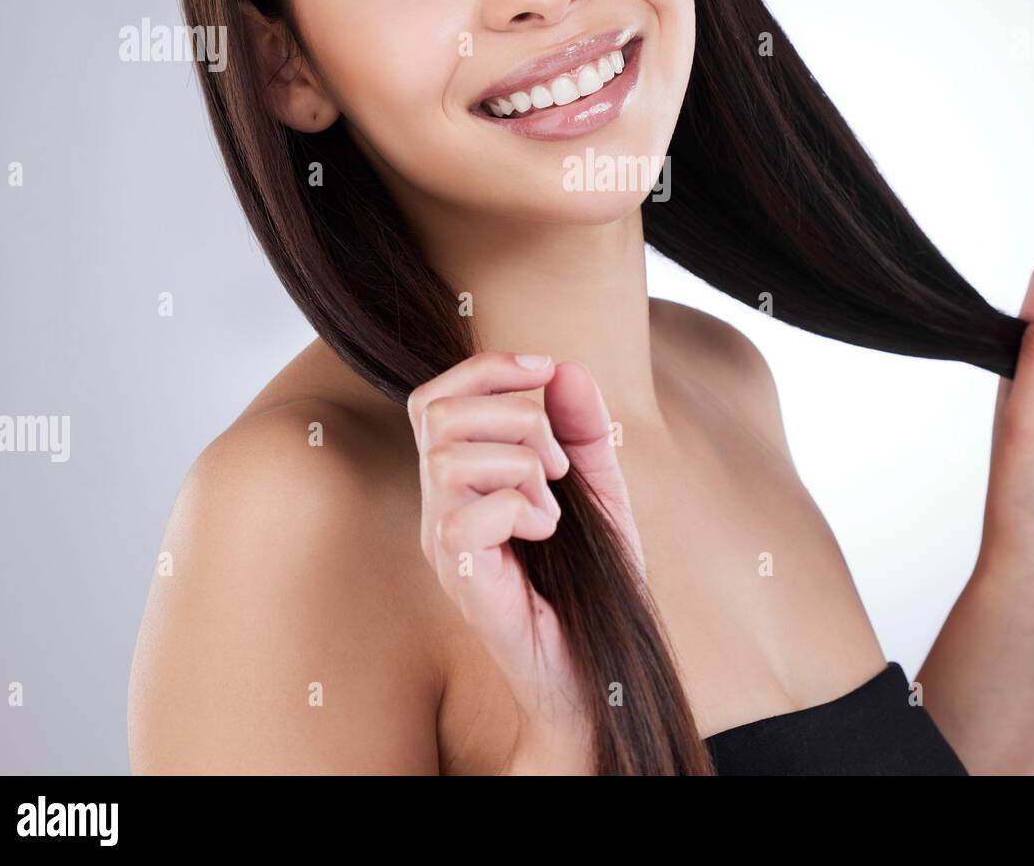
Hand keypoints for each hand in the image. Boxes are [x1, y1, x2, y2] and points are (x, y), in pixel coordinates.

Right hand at [406, 350, 638, 773]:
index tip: (544, 368)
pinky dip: (519, 508)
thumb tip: (565, 369)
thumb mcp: (599, 486)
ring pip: (449, 458)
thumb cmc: (590, 579)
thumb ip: (583, 428)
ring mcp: (444, 545)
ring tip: (553, 505)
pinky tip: (545, 533)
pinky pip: (467, 517)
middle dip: (516, 416)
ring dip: (523, 465)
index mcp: (462, 478)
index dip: (484, 368)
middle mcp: (439, 507)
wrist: (598, 665)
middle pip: (438, 415)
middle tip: (560, 464)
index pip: (434, 398)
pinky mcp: (462, 580)